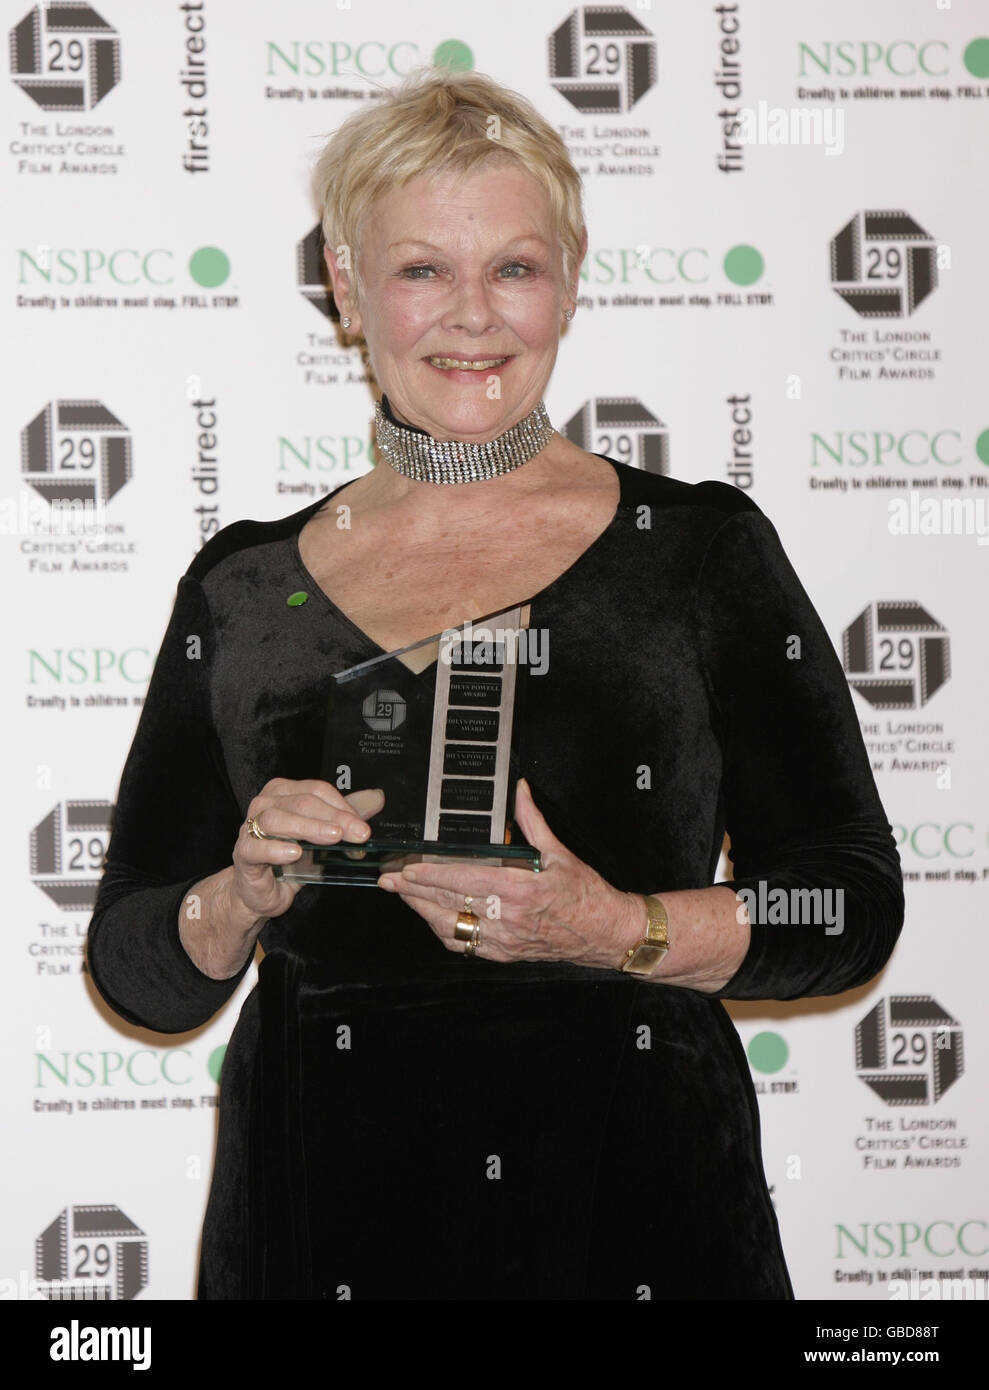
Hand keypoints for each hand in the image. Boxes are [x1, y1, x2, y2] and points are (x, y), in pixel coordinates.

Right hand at [232, 779, 384, 920]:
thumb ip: (346, 816)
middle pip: (301, 802)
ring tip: (333, 838)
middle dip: (333, 817)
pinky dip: (276, 848)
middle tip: (358, 834)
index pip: (317, 791)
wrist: (261, 892)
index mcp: (284, 793)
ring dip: (308, 827)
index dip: (342, 807)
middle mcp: (265, 804)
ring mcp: (249, 828)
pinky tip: (294, 853)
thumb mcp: (322, 837)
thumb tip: (376, 798)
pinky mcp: (243, 854)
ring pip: (277, 819)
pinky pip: (256, 847)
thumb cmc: (290, 859)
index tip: (363, 828)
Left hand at [378, 778, 641, 968]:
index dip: (429, 875)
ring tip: (404, 896)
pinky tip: (434, 917)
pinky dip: (445, 931)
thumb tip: (520, 791)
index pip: (462, 881)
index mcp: (519, 890)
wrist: (606, 934)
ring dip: (423, 912)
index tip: (406, 868)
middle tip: (388, 880)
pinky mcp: (505, 954)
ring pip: (450, 928)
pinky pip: (465, 946)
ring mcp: (503, 940)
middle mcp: (506, 918)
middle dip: (413, 892)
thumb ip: (532, 821)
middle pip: (448, 905)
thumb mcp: (560, 853)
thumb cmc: (587, 895)